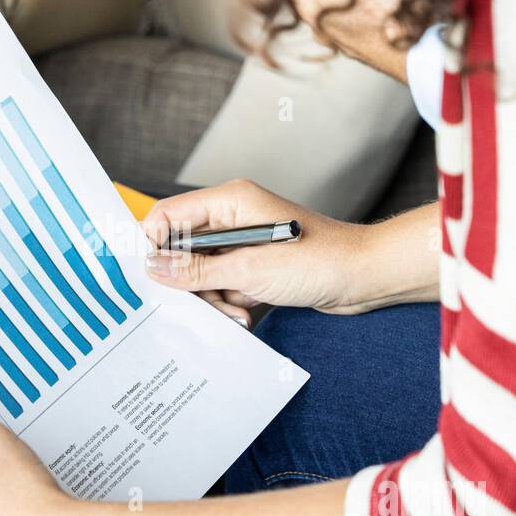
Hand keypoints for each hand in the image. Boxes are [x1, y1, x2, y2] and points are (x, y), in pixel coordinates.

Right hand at [142, 179, 371, 322]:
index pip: (169, 216)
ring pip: (202, 272)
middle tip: (201, 302)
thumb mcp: (249, 269)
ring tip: (234, 312)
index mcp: (229, 201)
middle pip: (183, 249)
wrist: (363, 278)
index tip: (152, 277)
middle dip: (190, 281)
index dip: (156, 246)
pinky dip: (228, 301)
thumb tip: (154, 266)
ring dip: (212, 297)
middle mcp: (232, 217)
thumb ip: (197, 269)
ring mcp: (243, 243)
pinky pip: (222, 284)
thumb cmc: (319, 261)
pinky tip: (245, 313)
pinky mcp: (253, 265)